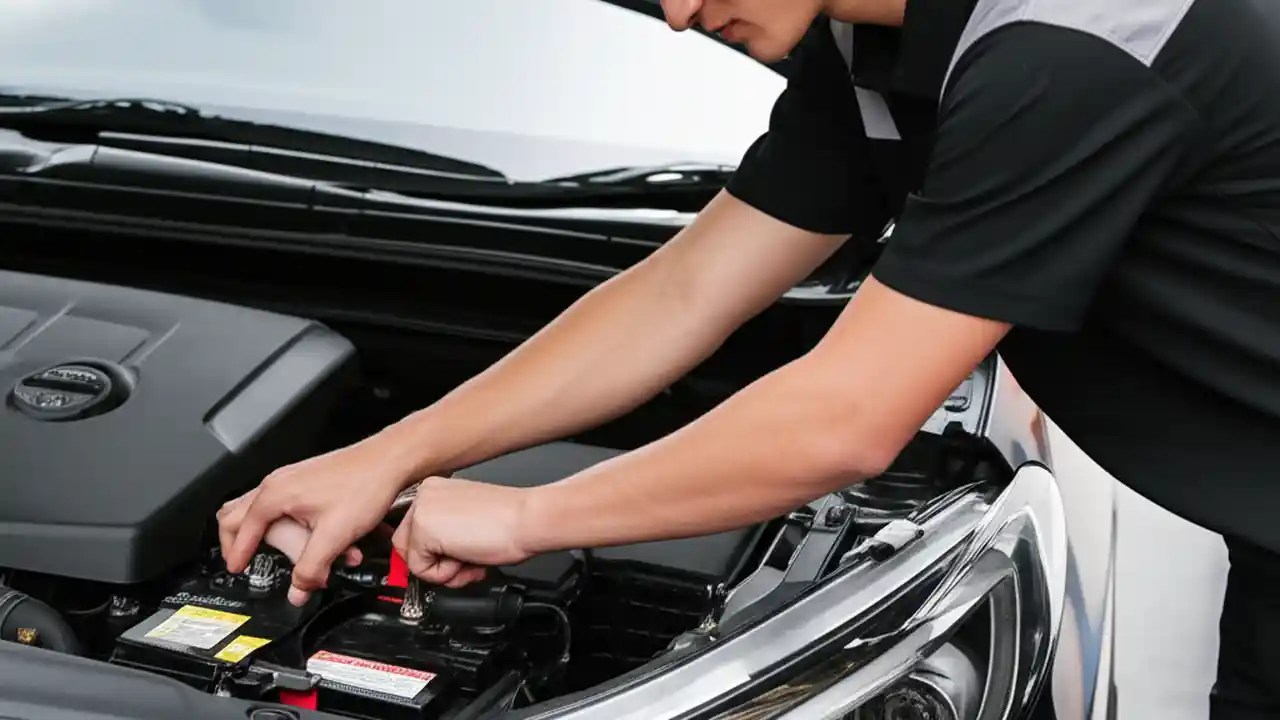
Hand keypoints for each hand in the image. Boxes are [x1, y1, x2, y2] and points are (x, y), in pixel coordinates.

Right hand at [217, 435, 416, 604]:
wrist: (388, 460)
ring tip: (272, 550)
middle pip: (235, 513)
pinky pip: (276, 501)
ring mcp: (290, 478)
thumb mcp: (334, 536)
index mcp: (275, 495)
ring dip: (261, 530)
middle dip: (235, 540)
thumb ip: (311, 568)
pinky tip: (301, 535)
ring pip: (255, 506)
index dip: (237, 555)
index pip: (239, 529)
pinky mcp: (304, 479)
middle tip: (241, 559)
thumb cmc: (365, 485)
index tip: (237, 569)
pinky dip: (279, 521)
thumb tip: (298, 591)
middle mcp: (277, 483)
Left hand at [391, 476, 535, 587]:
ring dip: (442, 571)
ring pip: (412, 559)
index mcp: (435, 490)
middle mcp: (424, 495)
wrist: (527, 519)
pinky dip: (444, 575)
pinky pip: (420, 569)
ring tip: (470, 560)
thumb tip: (432, 556)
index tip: (459, 555)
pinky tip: (468, 559)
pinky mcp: (423, 529)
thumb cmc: (511, 521)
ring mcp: (421, 510)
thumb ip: (445, 534)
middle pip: (408, 546)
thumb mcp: (467, 522)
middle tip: (465, 564)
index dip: (438, 554)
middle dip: (437, 565)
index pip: (416, 532)